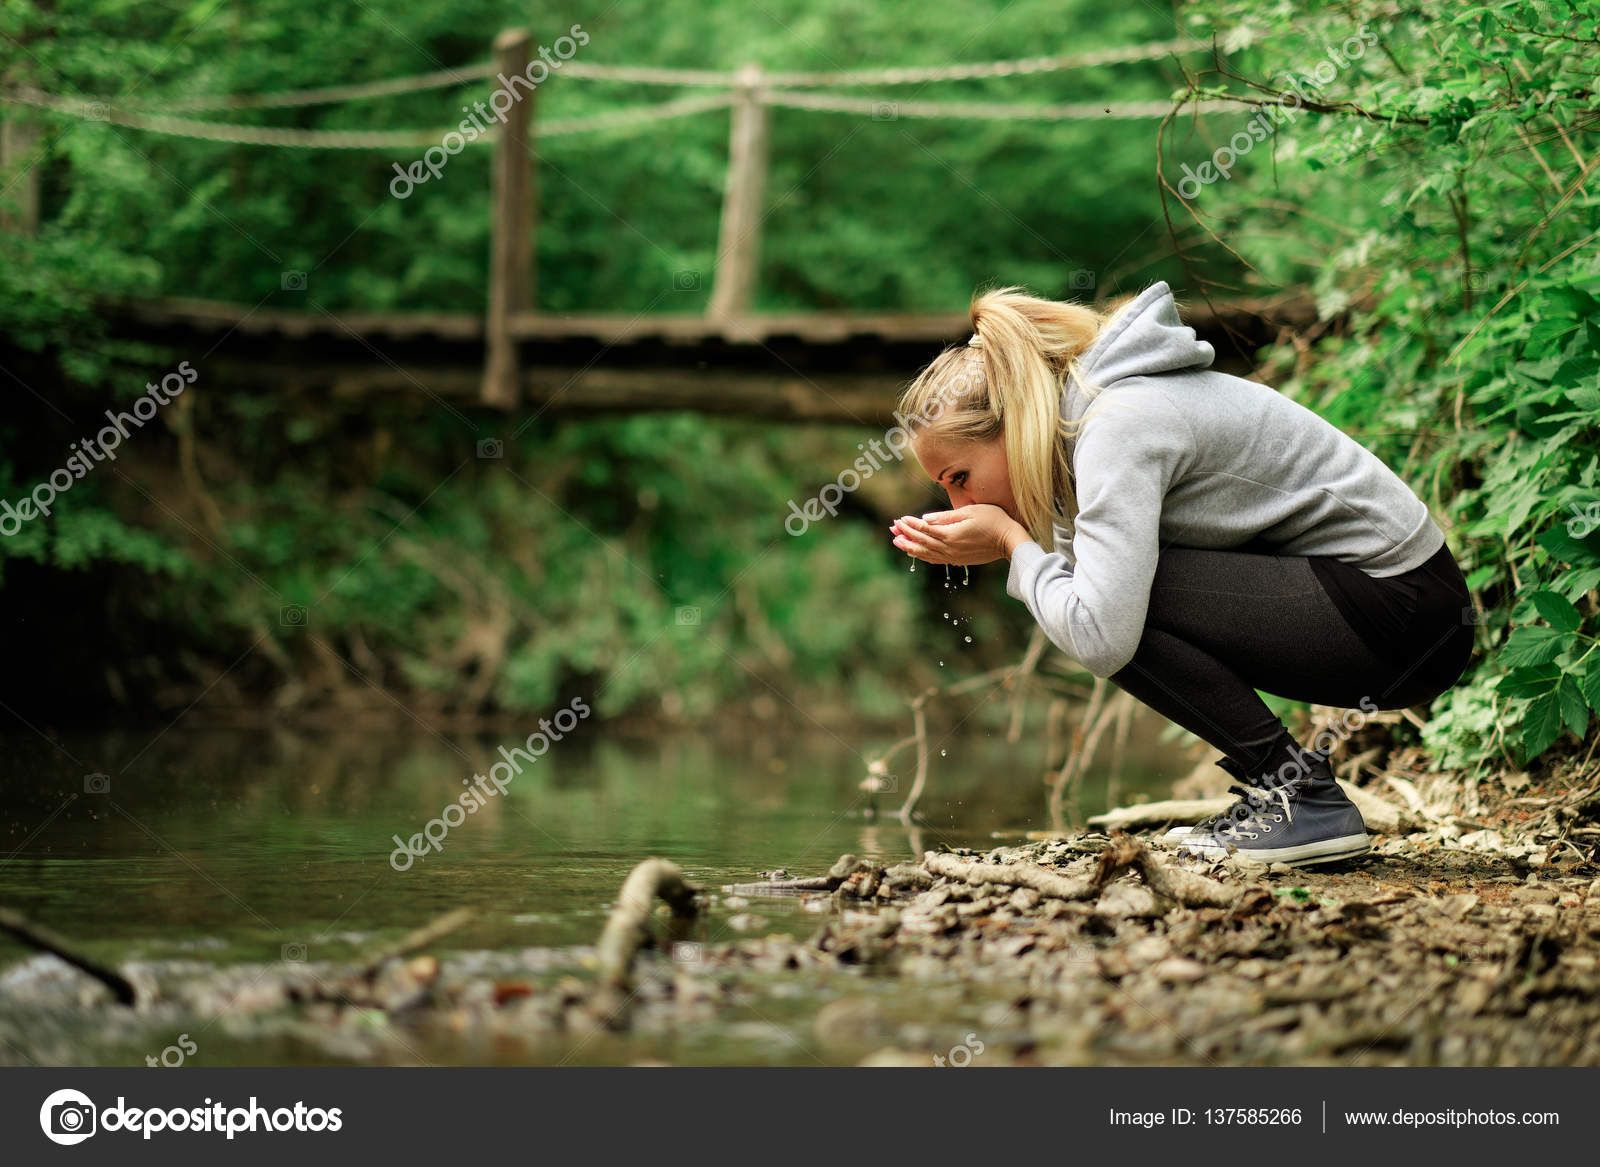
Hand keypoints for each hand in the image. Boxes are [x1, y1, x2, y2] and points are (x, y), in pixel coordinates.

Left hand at [891, 504, 1030, 565]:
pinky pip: (935, 559)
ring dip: (910, 547)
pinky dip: (922, 555)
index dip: (910, 524)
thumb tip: (925, 519)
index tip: (899, 519)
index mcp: (950, 535)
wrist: (1009, 541)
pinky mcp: (958, 560)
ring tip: (897, 541)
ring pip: (926, 553)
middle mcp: (949, 548)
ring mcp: (953, 556)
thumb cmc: (993, 521)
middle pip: (921, 542)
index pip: (924, 529)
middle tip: (892, 529)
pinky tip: (915, 552)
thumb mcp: (969, 512)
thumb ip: (945, 517)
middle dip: (905, 535)